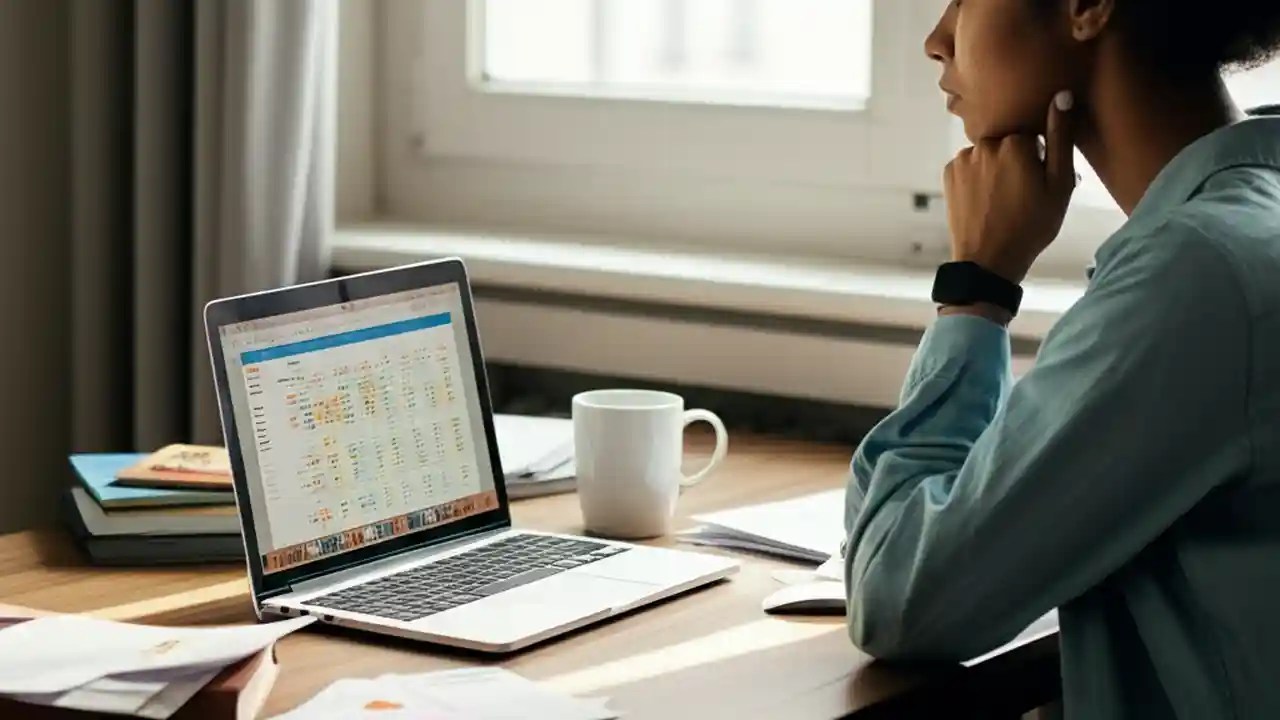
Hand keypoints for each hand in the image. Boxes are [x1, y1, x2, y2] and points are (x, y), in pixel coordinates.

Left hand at [943, 91, 1076, 283]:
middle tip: (1022, 194)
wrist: (988, 262)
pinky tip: (985, 200)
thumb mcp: (1059, 185)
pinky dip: (977, 177)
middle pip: (1008, 142)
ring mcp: (963, 158)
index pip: (1033, 135)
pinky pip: (970, 165)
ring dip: (995, 167)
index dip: (1039, 158)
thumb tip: (1061, 95)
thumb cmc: (1031, 226)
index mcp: (1015, 142)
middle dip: (1017, 160)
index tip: (1038, 182)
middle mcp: (984, 143)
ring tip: (1002, 200)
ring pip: (988, 153)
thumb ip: (1061, 137)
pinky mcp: (949, 173)